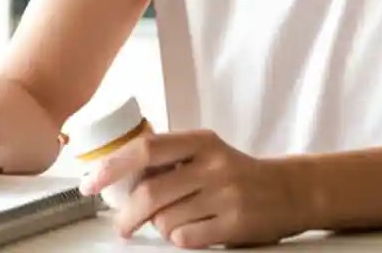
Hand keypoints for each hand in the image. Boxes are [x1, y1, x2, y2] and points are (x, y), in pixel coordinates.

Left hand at [79, 129, 302, 248]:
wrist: (292, 191)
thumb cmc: (238, 173)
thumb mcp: (207, 153)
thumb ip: (170, 159)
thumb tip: (117, 174)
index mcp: (201, 142)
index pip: (146, 149)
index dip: (112, 166)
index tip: (89, 182)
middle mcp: (213, 164)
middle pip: (150, 193)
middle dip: (128, 215)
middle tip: (123, 225)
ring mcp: (225, 195)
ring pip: (165, 220)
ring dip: (161, 227)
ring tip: (178, 221)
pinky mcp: (235, 224)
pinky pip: (185, 238)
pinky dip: (180, 239)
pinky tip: (194, 230)